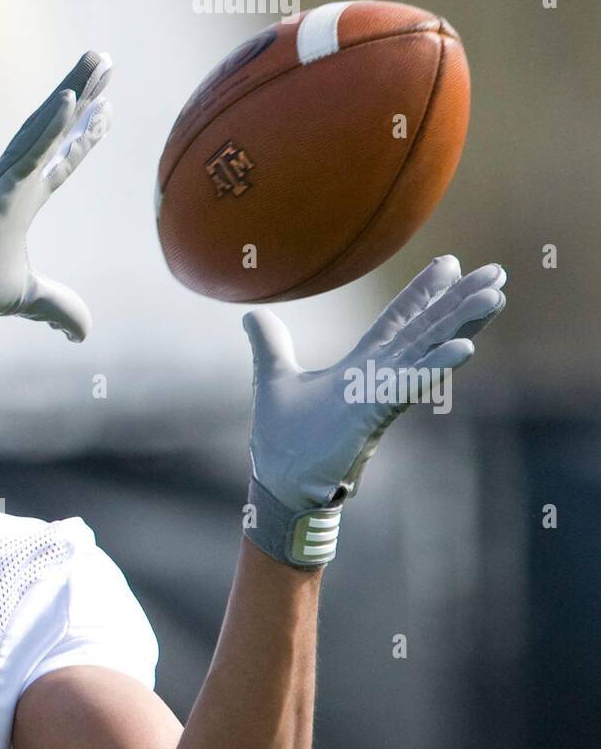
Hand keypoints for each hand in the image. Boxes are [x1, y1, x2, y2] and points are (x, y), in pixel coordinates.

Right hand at [0, 51, 112, 346]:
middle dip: (82, 95)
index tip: (104, 110)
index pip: (58, 164)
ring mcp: (3, 182)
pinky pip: (28, 152)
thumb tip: (84, 333)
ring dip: (73, 92)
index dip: (81, 138)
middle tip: (106, 60)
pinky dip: (50, 127)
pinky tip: (72, 99)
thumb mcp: (24, 299)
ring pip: (44, 128)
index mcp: (19, 202)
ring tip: (100, 59)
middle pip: (55, 131)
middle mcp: (12, 183)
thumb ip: (56, 308)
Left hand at [243, 255, 507, 566]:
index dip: (422, 294)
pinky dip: (434, 367)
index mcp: (360, 367)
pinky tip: (464, 348)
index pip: (397, 322)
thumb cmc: (284, 441)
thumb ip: (270, 345)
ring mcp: (377, 396)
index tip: (450, 263)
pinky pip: (408, 387)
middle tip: (496, 273)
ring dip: (459, 326)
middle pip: (425, 332)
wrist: (280, 485)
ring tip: (493, 298)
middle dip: (458, 303)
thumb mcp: (273, 379)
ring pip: (427, 354)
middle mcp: (377, 378)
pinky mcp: (371, 416)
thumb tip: (252, 313)